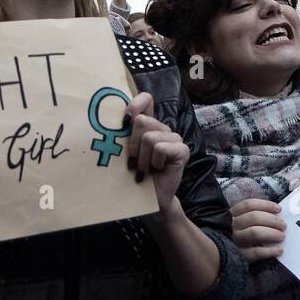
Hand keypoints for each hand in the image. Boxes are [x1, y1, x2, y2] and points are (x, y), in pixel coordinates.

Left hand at [125, 92, 188, 216]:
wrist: (148, 200)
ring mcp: (175, 138)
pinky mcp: (182, 150)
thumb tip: (118, 120)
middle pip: (142, 121)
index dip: (135, 105)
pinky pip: (160, 148)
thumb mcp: (124, 151)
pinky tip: (157, 171)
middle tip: (134, 162)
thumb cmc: (133, 175)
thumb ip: (123, 133)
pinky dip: (154, 162)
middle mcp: (163, 128)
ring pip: (149, 137)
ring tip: (144, 170)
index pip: (146, 99)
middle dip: (133, 145)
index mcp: (149, 124)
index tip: (124, 121)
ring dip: (142, 158)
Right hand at [230, 198, 286, 262]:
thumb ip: (250, 216)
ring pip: (254, 232)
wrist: (218, 257)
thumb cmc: (234, 236)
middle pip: (254, 217)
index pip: (249, 205)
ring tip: (282, 236)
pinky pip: (255, 253)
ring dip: (271, 233)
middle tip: (283, 226)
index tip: (278, 209)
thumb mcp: (237, 223)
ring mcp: (234, 240)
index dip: (265, 205)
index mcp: (231, 215)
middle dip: (272, 220)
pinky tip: (279, 251)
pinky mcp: (238, 256)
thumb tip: (275, 214)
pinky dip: (269, 251)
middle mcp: (231, 226)